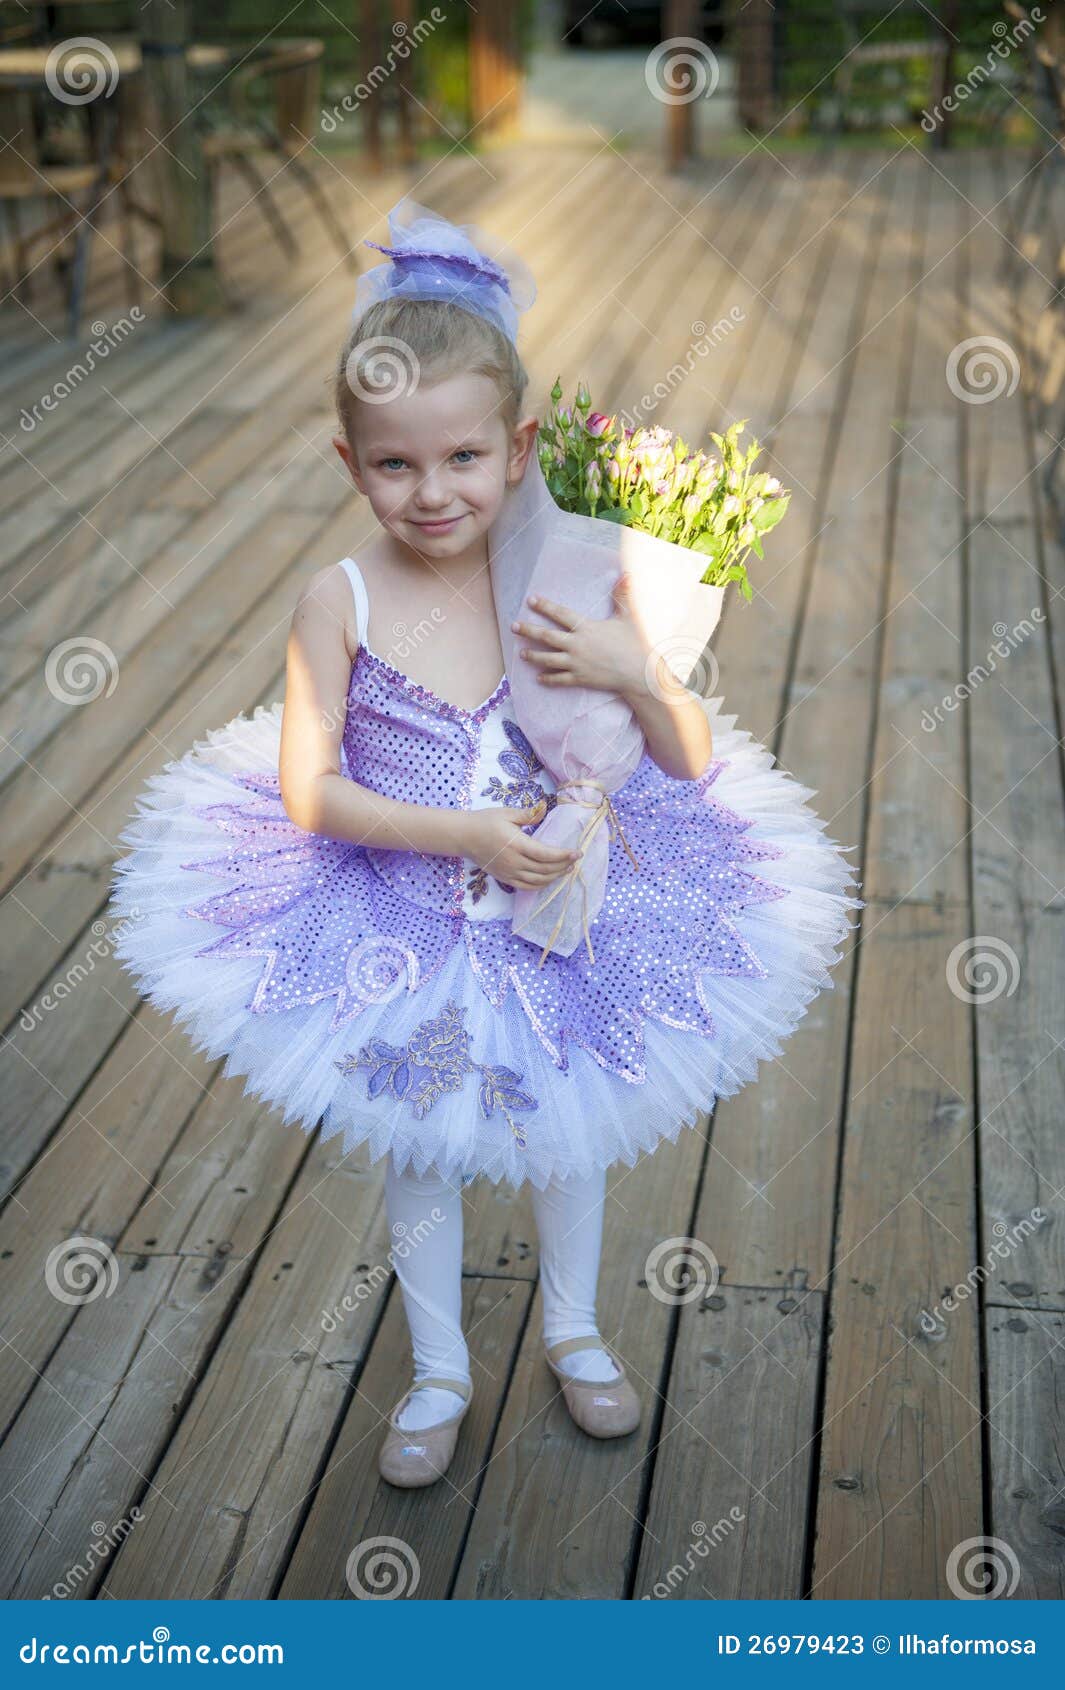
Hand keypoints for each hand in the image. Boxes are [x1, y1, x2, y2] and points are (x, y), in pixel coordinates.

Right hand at [462, 804, 578, 890]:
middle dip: (563, 866)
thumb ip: (528, 814)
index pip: (546, 854)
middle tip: (574, 860)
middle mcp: (514, 862)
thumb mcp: (507, 813)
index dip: (563, 855)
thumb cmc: (485, 821)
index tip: (577, 853)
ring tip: (566, 869)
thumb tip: (544, 808)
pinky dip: (541, 885)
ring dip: (555, 876)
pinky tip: (550, 879)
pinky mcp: (505, 879)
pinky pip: (527, 887)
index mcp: (516, 844)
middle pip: (545, 869)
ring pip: (538, 880)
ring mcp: (509, 872)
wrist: (464, 836)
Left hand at [510, 576, 648, 696]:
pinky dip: (548, 679)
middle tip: (513, 626)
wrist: (639, 672)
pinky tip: (539, 678)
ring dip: (533, 656)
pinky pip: (559, 679)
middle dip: (528, 631)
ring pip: (548, 659)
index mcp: (586, 628)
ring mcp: (577, 663)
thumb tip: (626, 574)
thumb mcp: (629, 616)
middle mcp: (577, 645)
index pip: (560, 614)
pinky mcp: (580, 678)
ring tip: (521, 654)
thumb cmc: (635, 642)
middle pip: (546, 637)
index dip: (545, 606)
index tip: (531, 600)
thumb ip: (623, 595)